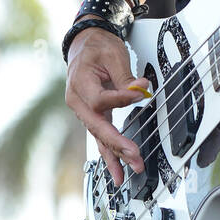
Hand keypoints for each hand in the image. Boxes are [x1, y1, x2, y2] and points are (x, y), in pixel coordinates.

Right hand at [65, 26, 150, 186]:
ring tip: (124, 175)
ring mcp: (84, 111)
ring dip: (114, 156)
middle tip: (134, 156)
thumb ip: (126, 76)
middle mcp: (78, 101)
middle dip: (117, 144)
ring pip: (99, 137)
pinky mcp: (93, 116)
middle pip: (97, 126)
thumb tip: (141, 88)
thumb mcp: (113, 55)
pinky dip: (109, 154)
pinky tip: (116, 171)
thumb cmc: (97, 48)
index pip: (100, 99)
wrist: (85, 44)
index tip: (138, 95)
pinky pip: (100, 137)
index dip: (120, 99)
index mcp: (80, 83)